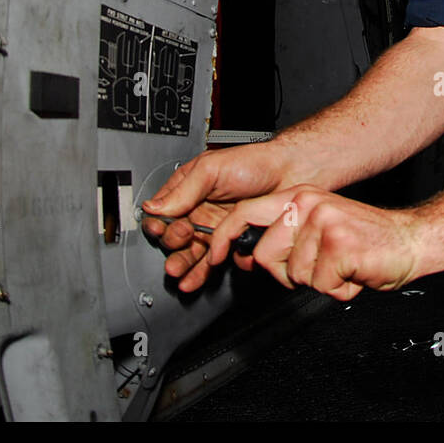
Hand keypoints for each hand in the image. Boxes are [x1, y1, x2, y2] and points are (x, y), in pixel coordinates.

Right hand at [141, 142, 291, 289]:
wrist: (289, 174)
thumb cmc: (254, 163)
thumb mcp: (211, 170)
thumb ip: (183, 191)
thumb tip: (154, 207)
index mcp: (187, 189)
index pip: (162, 211)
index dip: (159, 222)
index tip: (162, 227)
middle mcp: (198, 209)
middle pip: (173, 235)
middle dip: (172, 241)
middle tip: (184, 236)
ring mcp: (213, 227)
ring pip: (189, 252)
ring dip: (181, 262)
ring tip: (177, 270)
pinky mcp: (229, 242)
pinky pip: (210, 261)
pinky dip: (199, 272)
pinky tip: (191, 279)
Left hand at [206, 186, 424, 300]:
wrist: (409, 240)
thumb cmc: (366, 239)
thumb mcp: (320, 225)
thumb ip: (287, 233)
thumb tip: (250, 254)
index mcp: (299, 197)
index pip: (246, 213)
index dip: (226, 239)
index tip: (216, 255)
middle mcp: (308, 204)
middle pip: (265, 254)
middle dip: (287, 274)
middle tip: (316, 268)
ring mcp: (323, 222)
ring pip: (293, 274)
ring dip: (318, 281)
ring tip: (339, 267)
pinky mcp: (339, 245)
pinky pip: (320, 285)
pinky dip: (338, 289)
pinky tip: (352, 273)